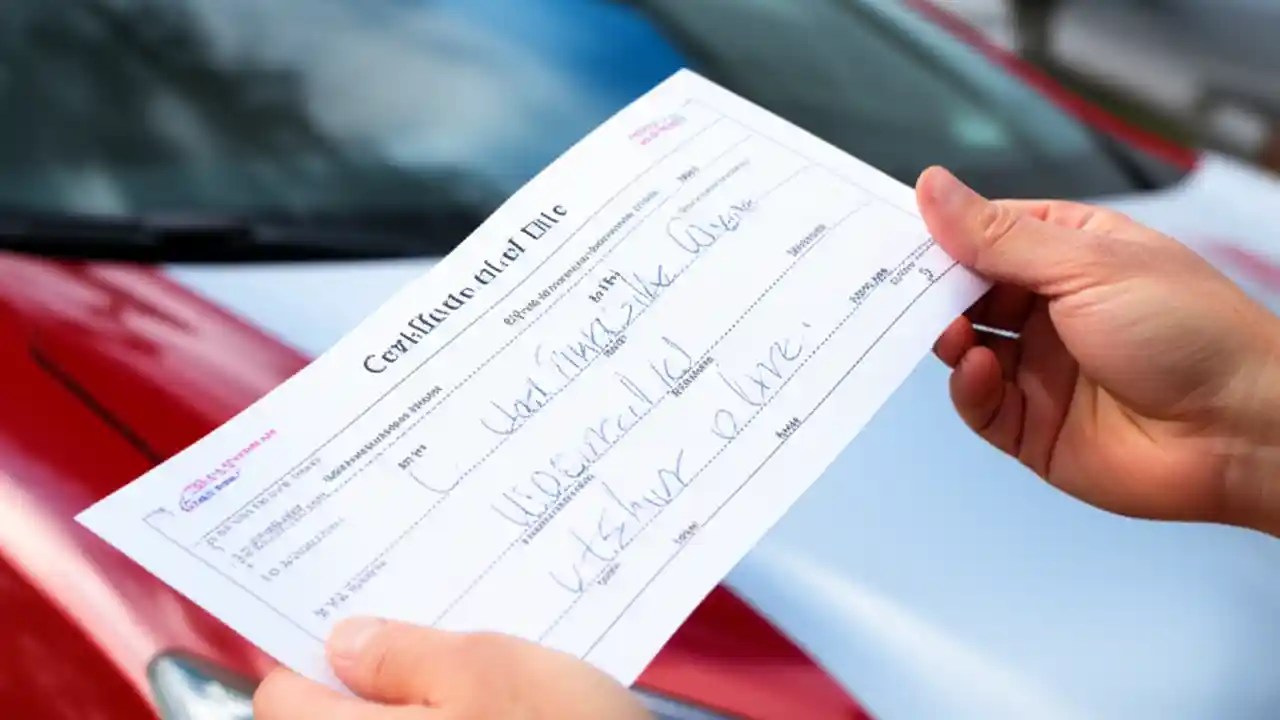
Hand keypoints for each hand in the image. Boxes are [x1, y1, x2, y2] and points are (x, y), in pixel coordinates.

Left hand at [254, 618, 651, 719]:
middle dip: (368, 681)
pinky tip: (496, 718)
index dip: (311, 654)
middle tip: (428, 645)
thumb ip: (400, 652)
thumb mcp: (486, 667)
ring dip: (413, 707)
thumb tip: (342, 641)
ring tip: (472, 682)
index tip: (357, 630)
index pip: (279, 697)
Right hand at [917, 166, 1279, 535]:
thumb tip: (934, 188)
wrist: (1239, 432)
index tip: (898, 234)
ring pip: (964, 347)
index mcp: (1070, 255)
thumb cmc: (1189, 332)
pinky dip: (969, 386)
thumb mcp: (1085, 264)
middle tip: (902, 287)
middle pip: (966, 292)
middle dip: (934, 290)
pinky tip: (981, 370)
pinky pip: (979, 403)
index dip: (944, 234)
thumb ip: (999, 236)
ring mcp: (1040, 368)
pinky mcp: (1033, 425)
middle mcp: (1052, 310)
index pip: (987, 235)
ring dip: (949, 337)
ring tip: (955, 333)